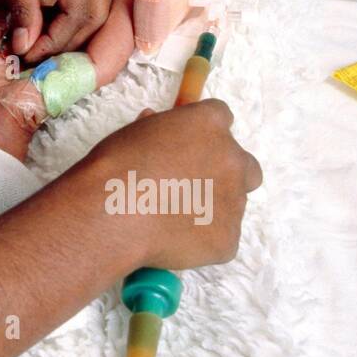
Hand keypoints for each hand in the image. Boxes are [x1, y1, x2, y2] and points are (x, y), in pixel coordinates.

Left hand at [0, 0, 109, 63]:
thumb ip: (20, 7)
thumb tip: (26, 45)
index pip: (80, 12)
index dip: (55, 40)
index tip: (27, 54)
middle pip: (95, 14)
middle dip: (66, 40)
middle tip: (33, 53)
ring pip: (94, 7)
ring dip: (69, 30)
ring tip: (36, 41)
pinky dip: (69, 14)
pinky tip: (45, 22)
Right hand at [74, 101, 261, 270]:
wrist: (112, 214)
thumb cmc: (117, 166)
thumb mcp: (135, 133)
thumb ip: (159, 128)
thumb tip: (158, 127)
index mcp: (211, 124)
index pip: (221, 117)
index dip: (203, 134)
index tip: (186, 146)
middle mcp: (232, 159)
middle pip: (244, 165)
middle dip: (225, 174)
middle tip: (191, 186)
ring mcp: (235, 202)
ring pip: (233, 203)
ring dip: (212, 207)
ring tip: (172, 217)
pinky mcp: (229, 238)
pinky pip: (222, 237)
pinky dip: (203, 238)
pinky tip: (172, 239)